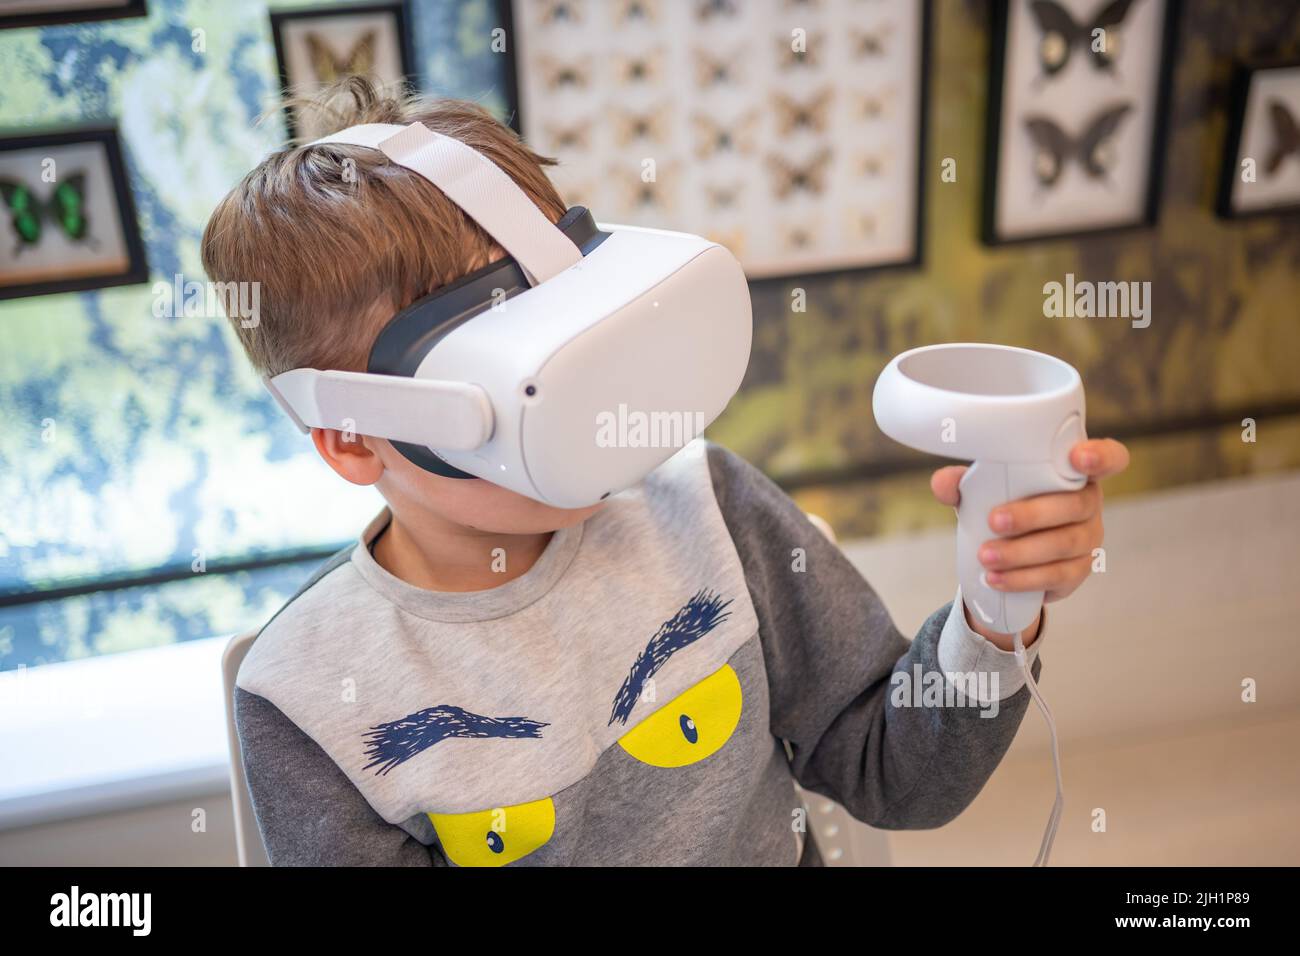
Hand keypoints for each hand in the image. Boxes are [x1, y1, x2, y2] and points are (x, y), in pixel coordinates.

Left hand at [930, 438, 1130, 647]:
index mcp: (1073, 471)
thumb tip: (943, 484)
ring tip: (986, 556)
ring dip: (1023, 552)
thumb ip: (961, 482)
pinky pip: (1056, 576)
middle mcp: (1088, 502)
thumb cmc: (1003, 502)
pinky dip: (1022, 579)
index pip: (1110, 458)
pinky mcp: (1077, 571)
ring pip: (1064, 544)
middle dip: (1035, 514)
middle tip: (994, 520)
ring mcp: (1088, 538)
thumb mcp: (981, 489)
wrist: (1007, 551)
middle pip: (1076, 505)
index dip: (1101, 456)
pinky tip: (995, 578)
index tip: (1078, 457)